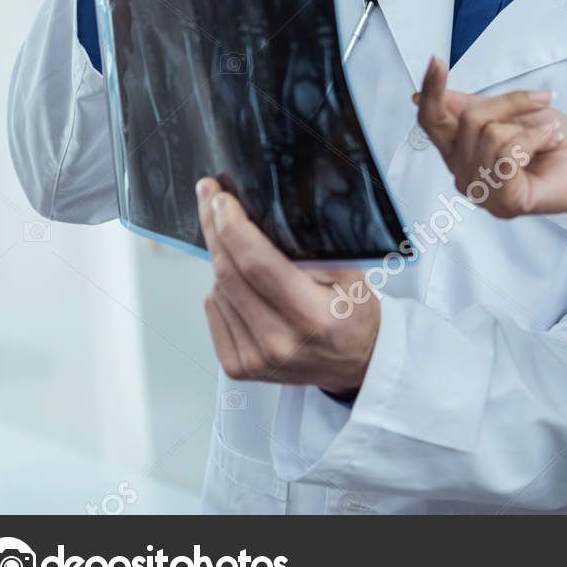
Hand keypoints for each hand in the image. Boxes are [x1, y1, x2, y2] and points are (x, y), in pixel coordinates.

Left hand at [196, 177, 378, 394]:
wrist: (356, 364)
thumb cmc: (354, 317)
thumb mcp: (351, 276)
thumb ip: (314, 251)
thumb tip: (267, 218)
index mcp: (313, 317)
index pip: (258, 265)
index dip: (234, 228)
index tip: (222, 200)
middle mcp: (280, 342)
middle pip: (229, 275)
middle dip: (216, 230)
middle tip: (210, 200)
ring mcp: (255, 358)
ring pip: (217, 291)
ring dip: (223, 261)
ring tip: (243, 249)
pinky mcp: (238, 366)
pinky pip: (214, 311)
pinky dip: (222, 290)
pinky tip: (243, 285)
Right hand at [413, 57, 566, 217]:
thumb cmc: (556, 144)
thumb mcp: (513, 114)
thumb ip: (475, 106)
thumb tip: (437, 95)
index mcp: (462, 153)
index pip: (433, 121)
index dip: (432, 90)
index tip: (436, 62)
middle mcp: (465, 175)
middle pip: (469, 118)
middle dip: (509, 103)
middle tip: (539, 104)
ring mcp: (483, 192)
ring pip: (491, 134)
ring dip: (529, 127)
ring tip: (547, 134)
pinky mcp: (506, 201)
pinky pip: (508, 154)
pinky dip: (535, 139)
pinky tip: (549, 142)